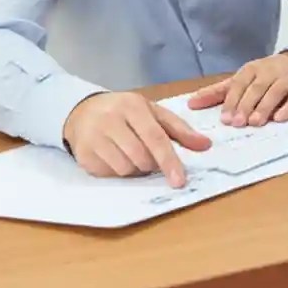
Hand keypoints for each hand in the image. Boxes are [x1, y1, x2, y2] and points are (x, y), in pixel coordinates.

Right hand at [62, 92, 211, 187]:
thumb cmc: (124, 112)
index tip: (179, 181)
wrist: (82, 110)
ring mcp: (94, 136)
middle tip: (147, 156)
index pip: (155, 137)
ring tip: (129, 153)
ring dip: (134, 169)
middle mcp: (110, 119)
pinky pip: (109, 174)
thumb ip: (179, 129)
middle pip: (140, 157)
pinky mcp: (83, 153)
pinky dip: (117, 171)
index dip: (169, 160)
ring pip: (125, 169)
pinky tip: (113, 156)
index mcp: (132, 106)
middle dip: (150, 164)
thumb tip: (205, 145)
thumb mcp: (152, 113)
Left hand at [187, 50, 287, 126]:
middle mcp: (270, 71)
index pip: (239, 83)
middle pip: (256, 88)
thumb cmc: (268, 76)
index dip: (232, 101)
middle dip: (246, 105)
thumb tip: (191, 103)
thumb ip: (219, 92)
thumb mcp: (243, 80)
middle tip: (237, 124)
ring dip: (264, 107)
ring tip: (254, 123)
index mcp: (252, 69)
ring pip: (275, 92)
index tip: (224, 119)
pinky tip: (279, 119)